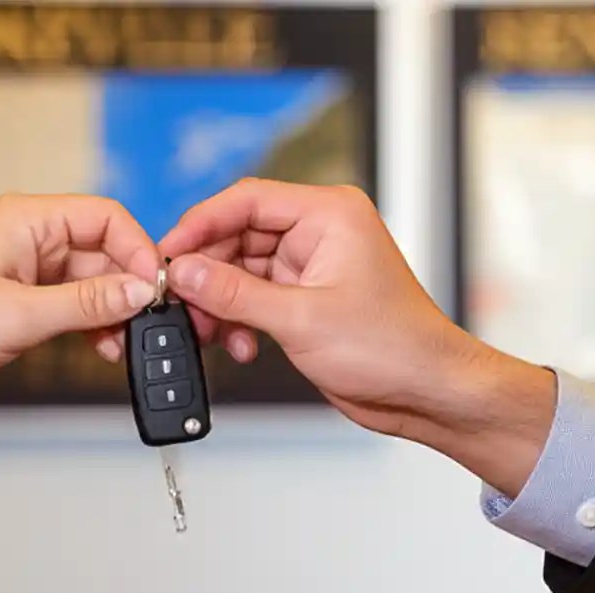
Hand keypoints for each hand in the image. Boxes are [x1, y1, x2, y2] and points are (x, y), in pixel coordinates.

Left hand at [0, 193, 161, 408]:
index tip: (156, 288)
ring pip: (87, 282)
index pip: (106, 217)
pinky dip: (86, 324)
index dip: (139, 250)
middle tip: (144, 327)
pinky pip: (66, 304)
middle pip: (101, 252)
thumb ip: (89, 303)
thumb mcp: (21, 316)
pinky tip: (99, 349)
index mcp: (26, 219)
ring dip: (108, 312)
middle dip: (126, 288)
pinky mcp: (12, 299)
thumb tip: (142, 291)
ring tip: (119, 346)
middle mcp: (26, 237)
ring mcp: (19, 269)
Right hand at [158, 179, 554, 495]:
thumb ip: (234, 293)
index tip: (168, 253)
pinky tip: (239, 344)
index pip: (247, 200)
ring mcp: (313, 267)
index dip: (200, 224)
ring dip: (221, 302)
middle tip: (180, 302)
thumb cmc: (394, 348)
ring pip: (242, 270)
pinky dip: (240, 319)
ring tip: (210, 332)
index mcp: (330, 214)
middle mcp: (321, 233)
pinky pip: (255, 297)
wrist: (426, 392)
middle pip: (238, 235)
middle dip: (207, 272)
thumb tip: (184, 271)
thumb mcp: (300, 320)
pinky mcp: (308, 299)